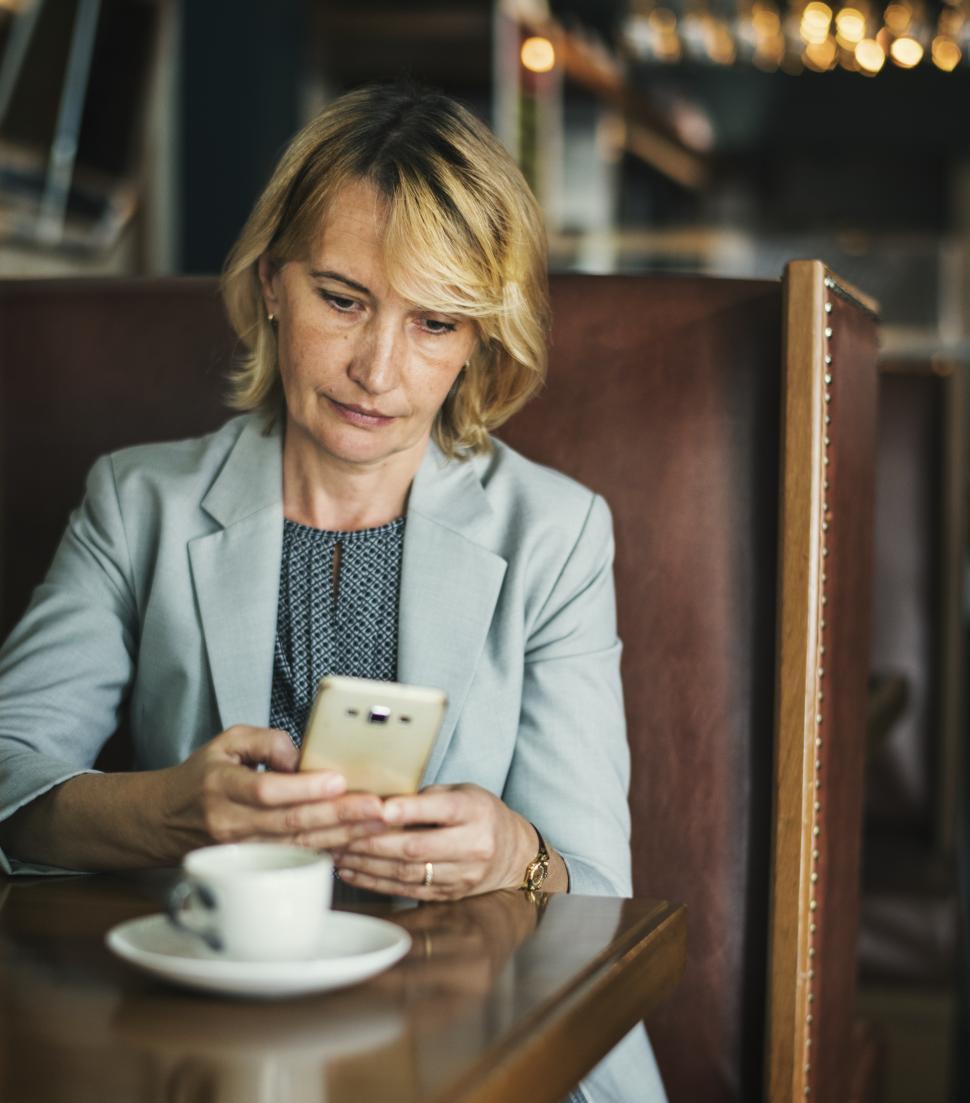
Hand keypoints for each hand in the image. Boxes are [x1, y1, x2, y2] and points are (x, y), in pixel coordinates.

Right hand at [159, 725, 385, 855]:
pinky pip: (297, 857)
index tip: (337, 780)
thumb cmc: (203, 776)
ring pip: (298, 845)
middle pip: (290, 823)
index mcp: (222, 786)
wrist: (165, 820)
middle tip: (377, 807)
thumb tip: (301, 758)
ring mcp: (243, 850)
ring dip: (343, 836)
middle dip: (339, 815)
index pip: (266, 791)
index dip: (303, 788)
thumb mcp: (226, 741)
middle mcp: (231, 823)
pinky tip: (358, 842)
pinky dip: (330, 850)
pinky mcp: (255, 863)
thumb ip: (265, 740)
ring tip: (378, 823)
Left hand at [332, 783, 537, 899]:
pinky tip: (353, 872)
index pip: (442, 810)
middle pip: (417, 847)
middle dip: (374, 842)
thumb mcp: (463, 793)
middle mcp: (473, 846)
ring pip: (408, 872)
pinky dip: (375, 882)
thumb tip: (381, 800)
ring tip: (338, 854)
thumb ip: (428, 796)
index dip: (410, 810)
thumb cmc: (479, 814)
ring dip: (368, 865)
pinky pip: (406, 890)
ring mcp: (462, 875)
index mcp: (476, 812)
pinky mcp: (449, 895)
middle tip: (341, 835)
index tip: (381, 808)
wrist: (512, 855)